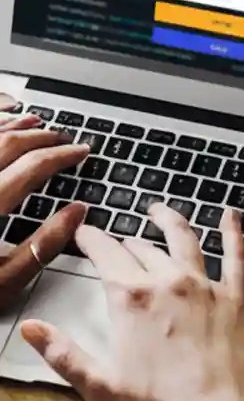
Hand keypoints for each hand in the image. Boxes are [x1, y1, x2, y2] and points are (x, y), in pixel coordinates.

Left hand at [0, 93, 89, 305]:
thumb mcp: (3, 281)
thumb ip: (42, 246)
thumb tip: (76, 214)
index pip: (32, 167)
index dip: (62, 155)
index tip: (80, 152)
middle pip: (7, 144)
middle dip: (41, 136)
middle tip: (63, 137)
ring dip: (9, 123)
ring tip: (31, 119)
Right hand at [19, 204, 243, 400]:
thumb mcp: (99, 384)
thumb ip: (62, 352)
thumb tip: (32, 328)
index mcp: (131, 300)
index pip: (105, 254)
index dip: (92, 240)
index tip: (85, 234)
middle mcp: (169, 284)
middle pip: (143, 249)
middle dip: (125, 242)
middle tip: (117, 241)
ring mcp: (206, 289)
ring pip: (185, 241)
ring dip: (170, 221)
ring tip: (159, 211)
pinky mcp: (235, 301)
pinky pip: (236, 257)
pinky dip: (233, 233)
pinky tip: (231, 215)